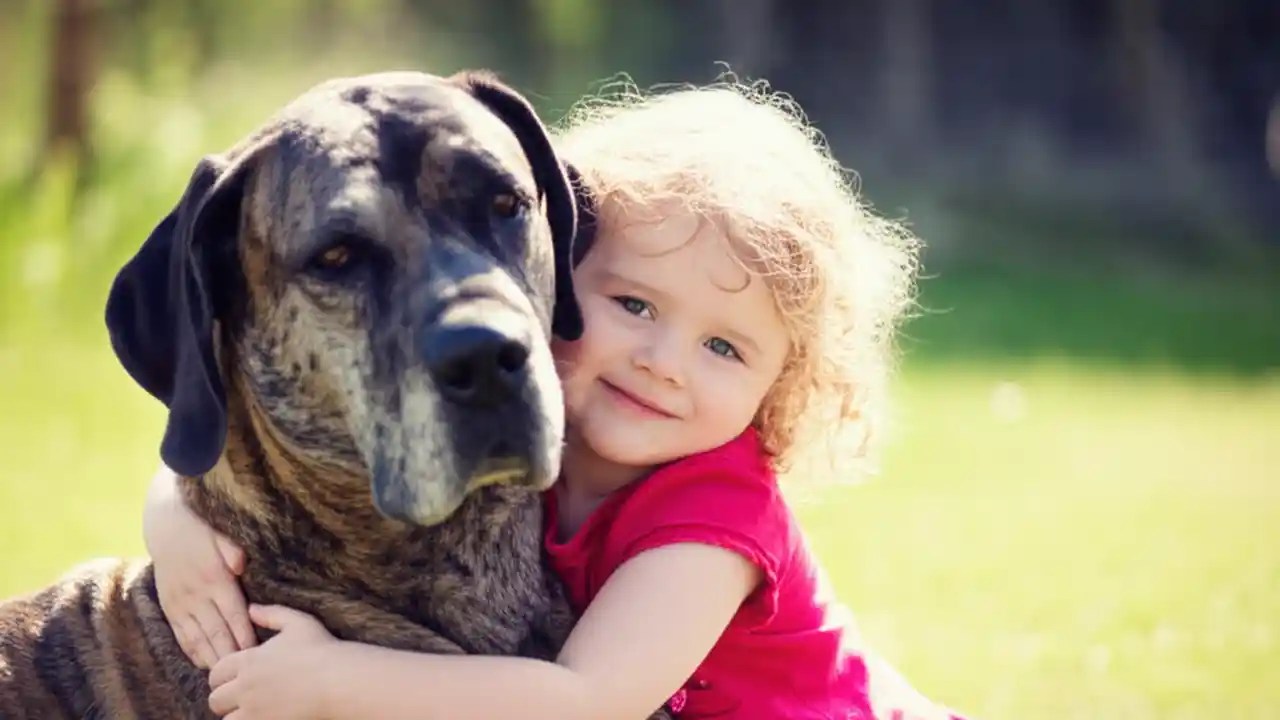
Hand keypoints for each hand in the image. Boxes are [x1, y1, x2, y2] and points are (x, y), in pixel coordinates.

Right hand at [143, 465, 254, 667]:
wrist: (165, 518)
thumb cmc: (203, 525)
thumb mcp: (222, 531)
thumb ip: (233, 550)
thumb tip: (242, 565)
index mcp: (214, 577)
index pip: (234, 614)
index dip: (245, 635)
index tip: (257, 652)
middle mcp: (195, 593)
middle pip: (217, 631)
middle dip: (232, 653)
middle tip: (246, 670)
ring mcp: (179, 601)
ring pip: (197, 637)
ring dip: (212, 656)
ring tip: (227, 672)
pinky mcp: (168, 604)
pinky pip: (180, 633)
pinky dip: (192, 650)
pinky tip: (203, 661)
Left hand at [208, 605, 338, 718]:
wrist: (338, 681)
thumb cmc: (321, 649)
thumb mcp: (298, 622)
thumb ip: (271, 614)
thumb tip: (251, 609)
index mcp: (249, 660)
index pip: (216, 672)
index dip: (221, 677)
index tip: (234, 679)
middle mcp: (245, 686)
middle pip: (215, 699)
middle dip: (224, 699)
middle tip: (239, 698)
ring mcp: (254, 710)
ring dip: (235, 715)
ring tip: (250, 711)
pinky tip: (261, 717)